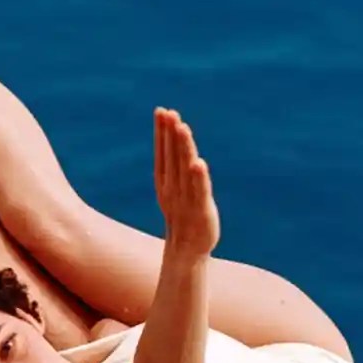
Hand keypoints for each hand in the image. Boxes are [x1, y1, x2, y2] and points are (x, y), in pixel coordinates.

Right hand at [154, 108, 219, 255]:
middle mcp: (173, 188)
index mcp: (165, 182)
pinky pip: (199, 191)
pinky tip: (198, 163)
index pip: (163, 152)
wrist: (186, 251)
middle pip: (172, 156)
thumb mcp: (174, 191)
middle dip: (170, 134)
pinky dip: (198, 178)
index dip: (161, 132)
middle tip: (169, 112)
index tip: (162, 111)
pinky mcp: (201, 210)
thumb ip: (174, 167)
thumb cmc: (182, 217)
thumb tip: (172, 141)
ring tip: (182, 128)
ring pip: (184, 168)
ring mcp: (186, 199)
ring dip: (183, 148)